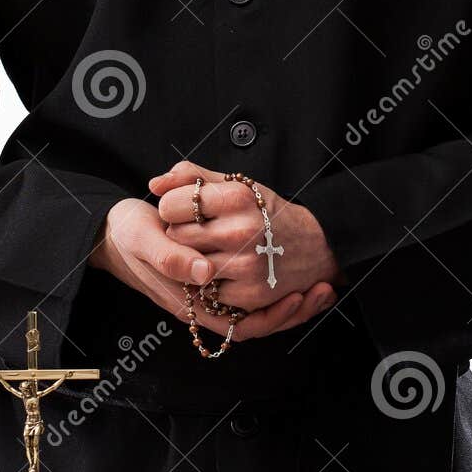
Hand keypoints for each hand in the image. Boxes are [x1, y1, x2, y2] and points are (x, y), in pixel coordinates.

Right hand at [88, 197, 333, 341]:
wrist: (111, 232)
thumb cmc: (127, 234)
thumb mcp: (144, 239)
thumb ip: (170, 257)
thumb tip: (204, 273)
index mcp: (189, 299)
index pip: (242, 323)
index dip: (275, 315)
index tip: (301, 296)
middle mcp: (204, 303)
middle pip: (259, 323)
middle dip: (294, 311)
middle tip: (324, 291)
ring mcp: (210, 294)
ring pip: (259, 312)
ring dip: (291, 303)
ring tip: (322, 287)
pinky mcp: (214, 279)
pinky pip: (252, 295)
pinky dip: (276, 289)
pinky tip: (298, 276)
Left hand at [147, 159, 347, 308]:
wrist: (318, 245)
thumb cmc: (268, 212)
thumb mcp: (237, 184)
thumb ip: (192, 177)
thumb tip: (153, 184)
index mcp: (236, 197)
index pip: (171, 205)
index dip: (174, 207)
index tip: (188, 210)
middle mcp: (241, 231)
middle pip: (176, 237)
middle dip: (181, 234)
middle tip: (200, 232)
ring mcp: (245, 265)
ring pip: (188, 267)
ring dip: (193, 262)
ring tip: (211, 251)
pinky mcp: (250, 294)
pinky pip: (208, 292)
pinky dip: (211, 284)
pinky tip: (224, 271)